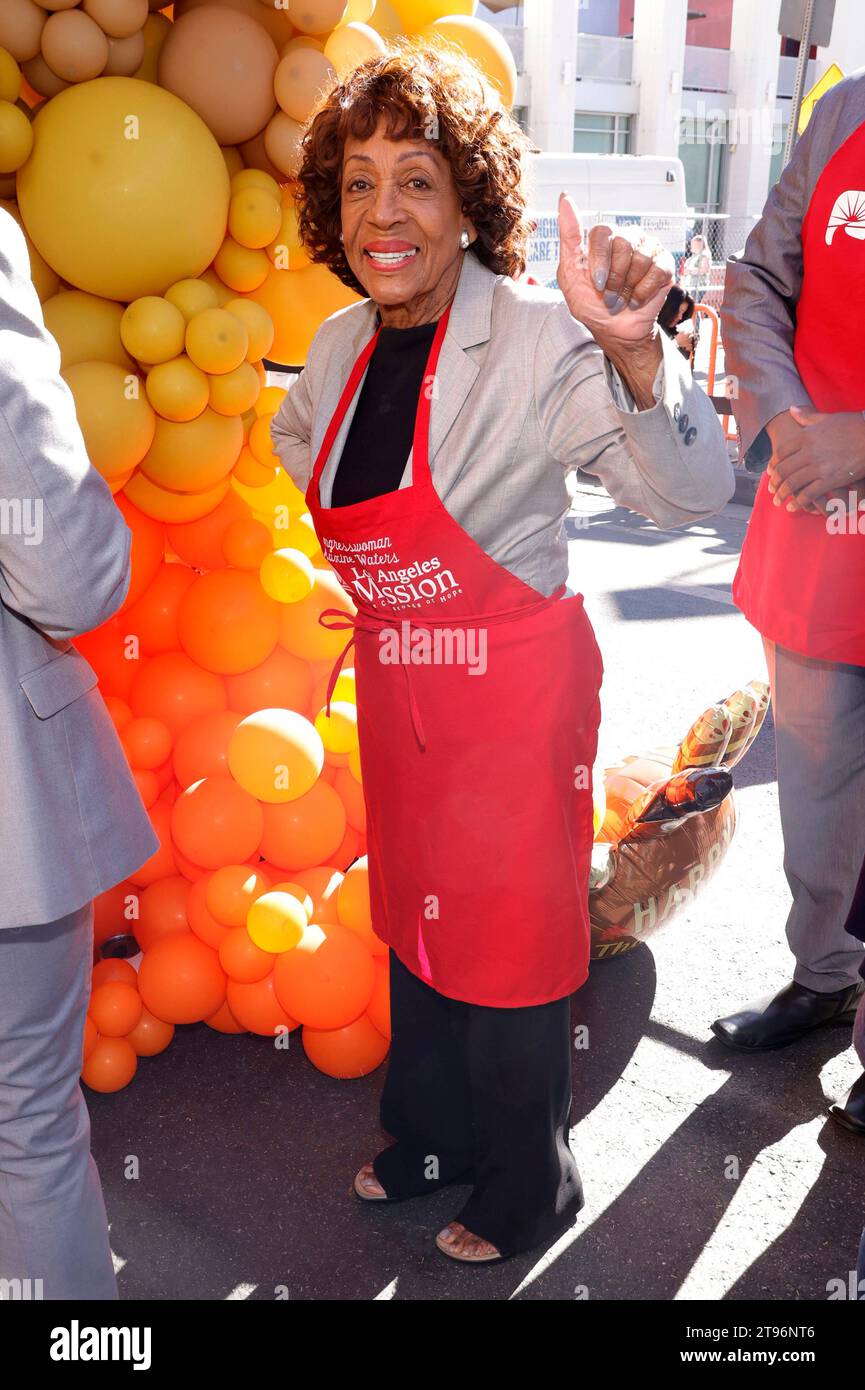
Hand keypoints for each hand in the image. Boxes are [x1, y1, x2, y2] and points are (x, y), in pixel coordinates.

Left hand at [557, 192, 674, 352]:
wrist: (613, 330)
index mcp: (603, 238)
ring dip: (627, 288)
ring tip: (621, 298)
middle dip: (614, 278)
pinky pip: (657, 271)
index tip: (596, 284)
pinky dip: (643, 292)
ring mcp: (647, 249)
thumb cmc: (590, 304)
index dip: (600, 260)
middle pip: (623, 244)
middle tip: (609, 295)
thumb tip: (565, 199)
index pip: (602, 232)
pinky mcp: (664, 266)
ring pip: (641, 258)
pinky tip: (636, 299)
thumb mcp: (569, 273)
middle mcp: (627, 238)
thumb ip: (568, 236)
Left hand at [768, 406, 864, 512]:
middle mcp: (808, 452)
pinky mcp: (830, 480)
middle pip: (783, 470)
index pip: (781, 453)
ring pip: (792, 484)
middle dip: (774, 483)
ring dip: (782, 495)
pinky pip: (808, 494)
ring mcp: (819, 467)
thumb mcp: (827, 418)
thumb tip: (792, 410)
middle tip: (771, 490)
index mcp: (806, 437)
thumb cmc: (852, 425)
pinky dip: (798, 502)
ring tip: (778, 501)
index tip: (770, 473)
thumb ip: (807, 416)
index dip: (772, 465)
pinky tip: (792, 507)